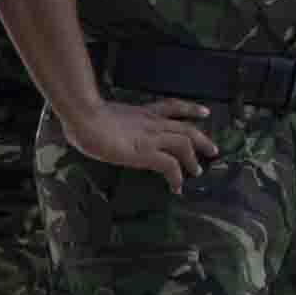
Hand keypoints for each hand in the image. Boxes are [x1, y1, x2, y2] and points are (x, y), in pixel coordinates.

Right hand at [71, 96, 216, 184]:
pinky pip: (170, 166)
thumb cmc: (81, 115)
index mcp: (141, 112)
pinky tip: (177, 187)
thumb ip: (106, 120)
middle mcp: (151, 122)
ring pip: (185, 144)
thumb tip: (94, 127)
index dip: (190, 109)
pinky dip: (177, 177)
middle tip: (213, 150)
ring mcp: (150, 137)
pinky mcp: (145, 153)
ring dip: (194, 159)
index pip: (172, 106)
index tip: (204, 113)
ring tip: (198, 172)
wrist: (83, 116)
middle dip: (202, 139)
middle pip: (186, 127)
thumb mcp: (99, 115)